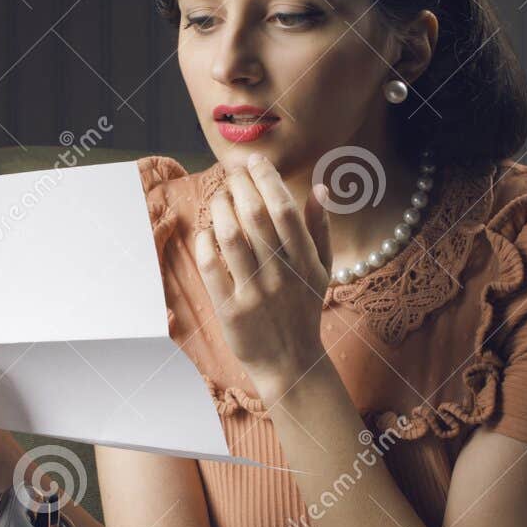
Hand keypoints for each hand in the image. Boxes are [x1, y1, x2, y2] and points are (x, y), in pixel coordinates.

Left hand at [195, 155, 332, 394]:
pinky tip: (206, 233)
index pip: (285, 209)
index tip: (255, 161)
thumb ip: (321, 229)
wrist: (290, 364)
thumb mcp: (322, 271)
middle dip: (240, 185)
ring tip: (219, 199)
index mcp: (305, 261)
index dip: (268, 179)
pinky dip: (205, 243)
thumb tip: (320, 188)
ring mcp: (255, 293)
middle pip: (255, 216)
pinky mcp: (231, 311)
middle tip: (232, 173)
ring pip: (230, 237)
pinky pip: (211, 268)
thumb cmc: (303, 310)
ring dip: (220, 209)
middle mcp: (281, 274)